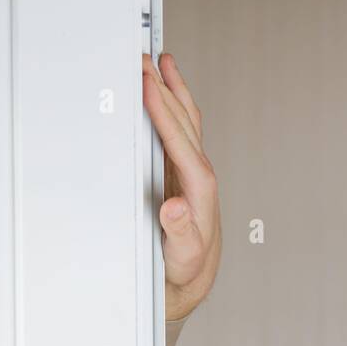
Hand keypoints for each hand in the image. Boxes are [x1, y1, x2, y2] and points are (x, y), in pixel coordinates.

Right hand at [142, 51, 222, 322]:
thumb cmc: (182, 274)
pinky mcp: (182, 178)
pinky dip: (171, 110)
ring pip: (186, 127)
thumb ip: (181, 236)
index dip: (166, 117)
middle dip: (167, 93)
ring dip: (174, 93)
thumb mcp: (181, 262)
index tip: (149, 88)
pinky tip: (164, 94)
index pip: (184, 149)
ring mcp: (191, 177)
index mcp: (200, 198)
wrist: (187, 284)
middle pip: (186, 129)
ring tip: (164, 63)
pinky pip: (179, 135)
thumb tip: (175, 206)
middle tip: (146, 61)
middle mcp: (199, 183)